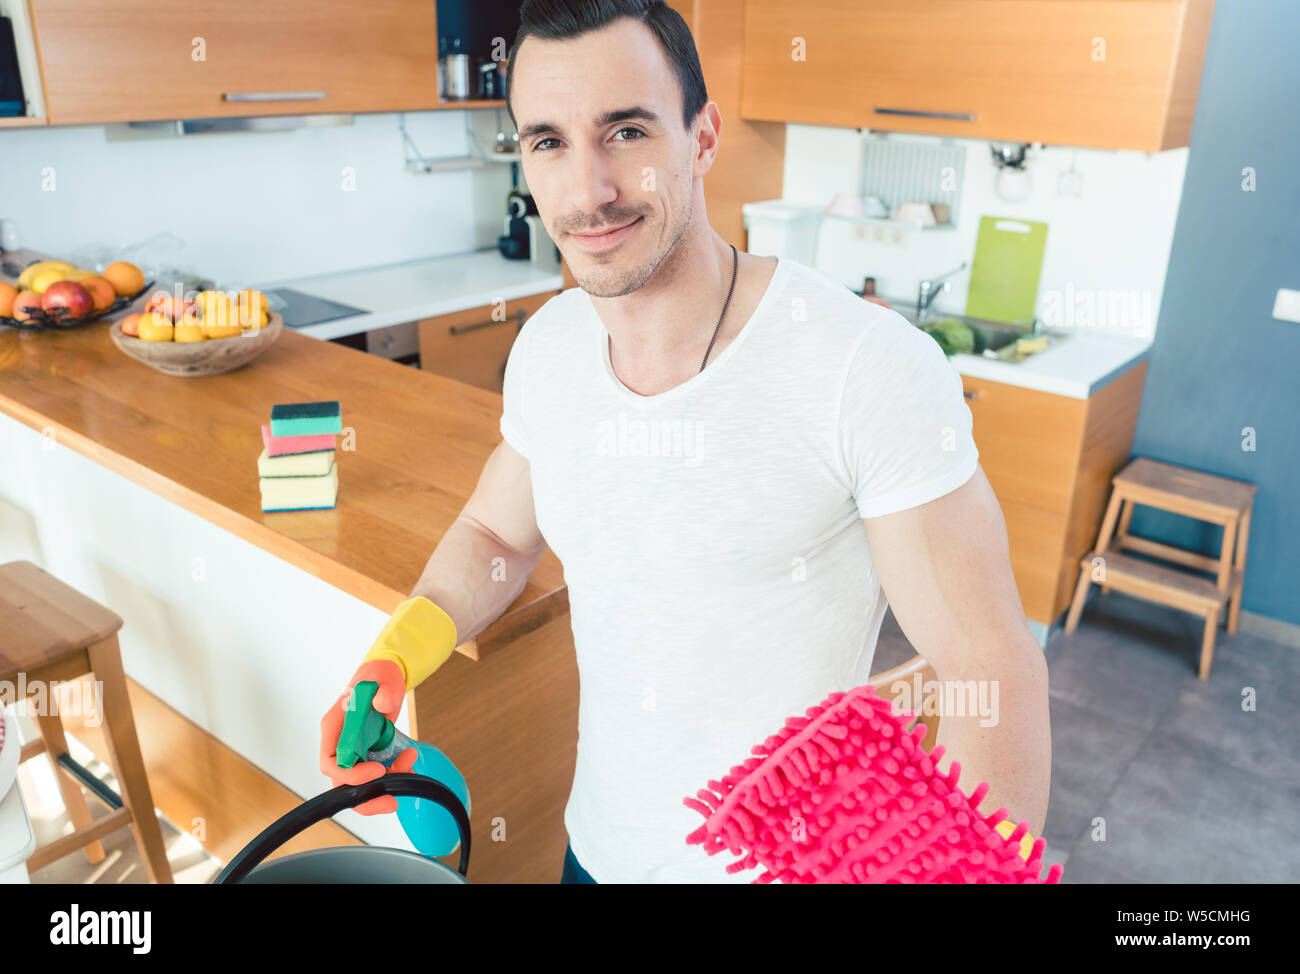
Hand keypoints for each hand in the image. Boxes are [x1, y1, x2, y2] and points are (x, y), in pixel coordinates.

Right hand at [319, 659, 415, 814]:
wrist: (386, 679)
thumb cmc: (378, 677)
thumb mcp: (383, 680)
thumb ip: (384, 691)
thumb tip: (382, 703)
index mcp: (334, 727)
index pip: (331, 762)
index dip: (351, 775)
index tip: (378, 770)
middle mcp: (339, 742)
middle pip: (342, 783)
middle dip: (366, 797)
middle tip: (391, 802)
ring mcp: (352, 750)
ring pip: (360, 784)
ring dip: (385, 786)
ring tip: (409, 767)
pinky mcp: (367, 754)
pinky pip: (376, 775)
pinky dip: (393, 775)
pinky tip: (408, 763)